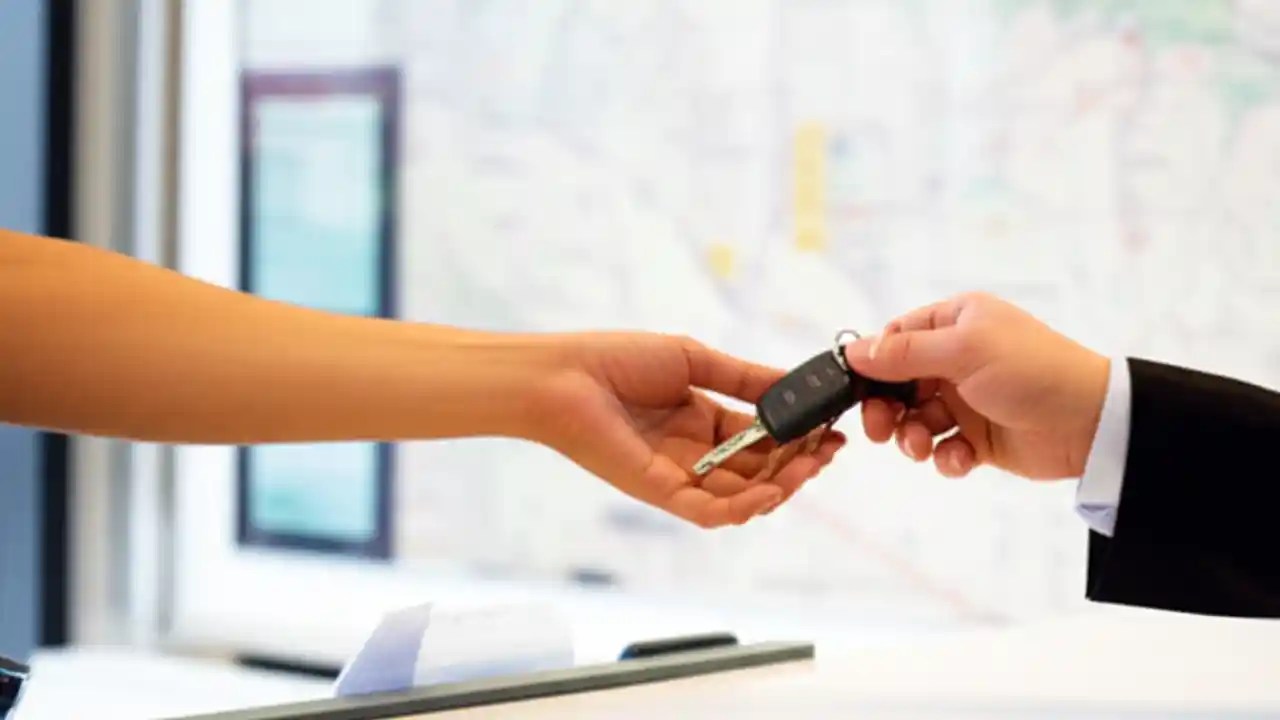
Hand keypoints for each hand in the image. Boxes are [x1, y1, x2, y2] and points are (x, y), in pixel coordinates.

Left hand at [526, 332, 846, 527]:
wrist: (562, 376)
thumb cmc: (617, 360)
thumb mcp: (693, 360)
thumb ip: (744, 378)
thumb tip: (794, 386)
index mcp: (701, 420)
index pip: (760, 438)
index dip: (797, 438)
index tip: (831, 431)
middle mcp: (694, 453)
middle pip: (759, 471)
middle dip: (798, 464)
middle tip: (828, 452)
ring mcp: (679, 476)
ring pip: (742, 497)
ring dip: (781, 486)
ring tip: (809, 467)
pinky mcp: (660, 493)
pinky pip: (711, 512)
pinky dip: (744, 507)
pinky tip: (771, 491)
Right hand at [844, 292, 1109, 479]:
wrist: (1091, 424)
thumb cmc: (1032, 372)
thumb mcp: (963, 351)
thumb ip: (904, 353)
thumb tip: (853, 352)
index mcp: (956, 322)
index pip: (896, 338)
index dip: (875, 364)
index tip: (859, 388)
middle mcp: (958, 358)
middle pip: (898, 383)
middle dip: (886, 409)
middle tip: (881, 430)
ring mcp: (968, 399)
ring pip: (915, 420)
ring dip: (912, 438)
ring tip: (924, 447)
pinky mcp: (979, 437)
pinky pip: (943, 449)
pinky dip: (945, 458)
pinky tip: (962, 459)